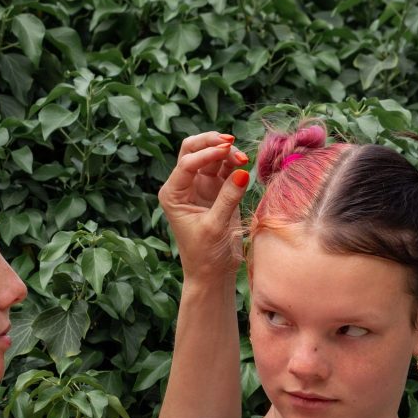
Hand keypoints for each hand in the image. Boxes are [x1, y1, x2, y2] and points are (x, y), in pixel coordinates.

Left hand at [157, 131, 250, 280]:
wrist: (212, 274)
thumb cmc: (206, 255)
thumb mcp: (216, 226)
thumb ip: (228, 198)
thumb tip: (243, 171)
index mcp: (173, 194)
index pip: (186, 163)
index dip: (206, 154)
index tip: (227, 151)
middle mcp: (184, 186)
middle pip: (193, 149)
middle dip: (211, 143)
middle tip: (231, 143)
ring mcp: (201, 186)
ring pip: (211, 156)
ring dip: (227, 153)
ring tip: (244, 159)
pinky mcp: (218, 191)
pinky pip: (225, 168)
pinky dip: (234, 163)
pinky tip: (244, 165)